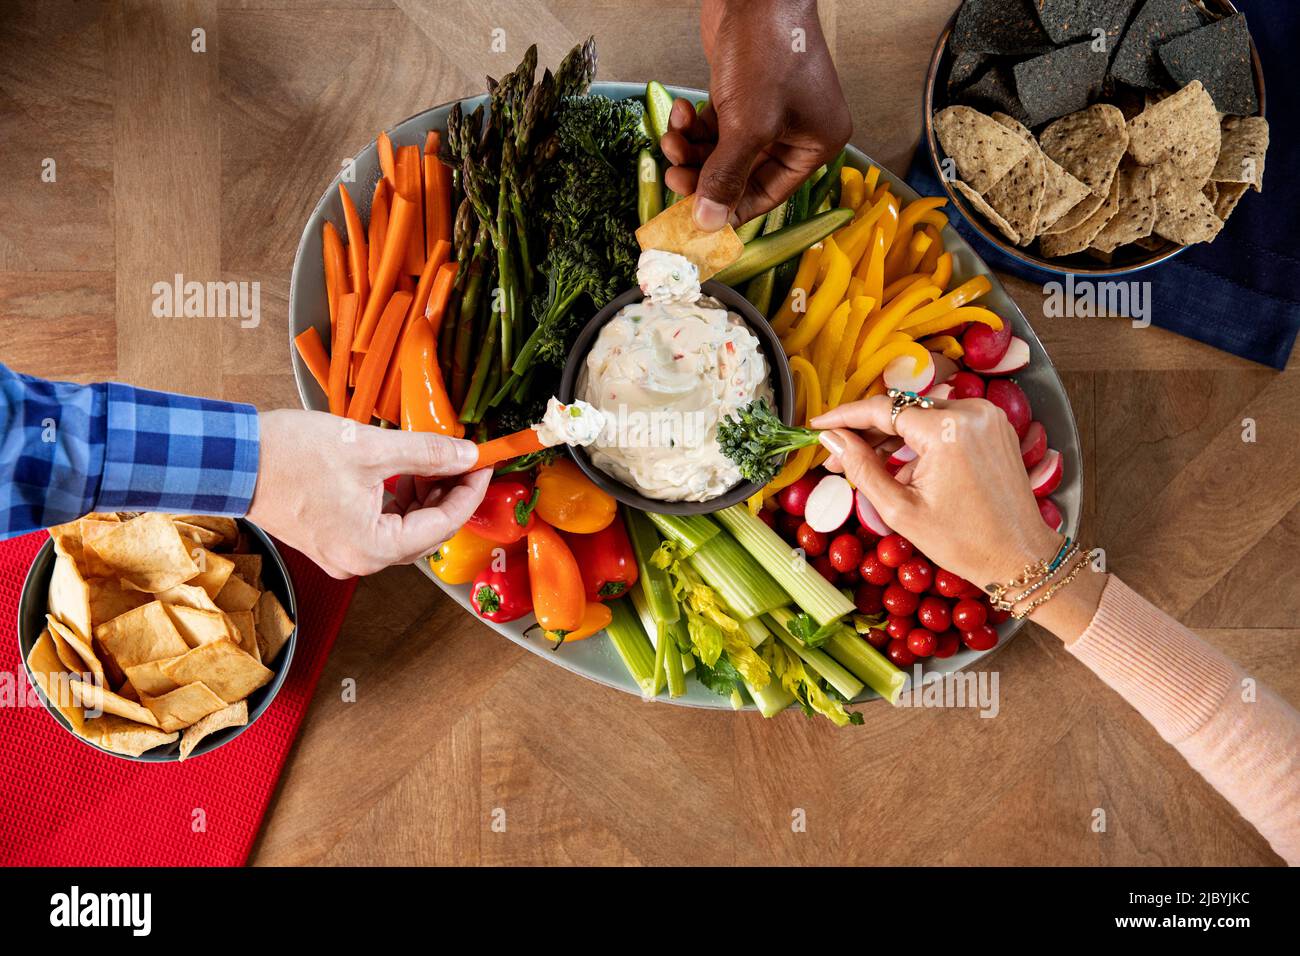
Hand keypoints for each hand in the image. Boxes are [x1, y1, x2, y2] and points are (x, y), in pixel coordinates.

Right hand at [246, 409, 489, 578]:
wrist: (233, 460)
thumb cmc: (289, 455)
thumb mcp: (372, 448)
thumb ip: (427, 453)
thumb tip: (465, 454)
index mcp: (371, 548)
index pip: (442, 524)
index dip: (469, 491)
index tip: (482, 464)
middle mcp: (359, 561)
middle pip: (425, 532)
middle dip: (448, 495)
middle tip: (463, 460)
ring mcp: (344, 554)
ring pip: (404, 530)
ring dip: (423, 497)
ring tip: (432, 461)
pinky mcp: (333, 540)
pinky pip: (380, 526)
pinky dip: (398, 502)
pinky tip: (405, 473)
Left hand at [661, 0, 850, 230]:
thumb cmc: (769, 51)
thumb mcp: (749, 125)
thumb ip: (727, 176)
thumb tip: (709, 222)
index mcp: (814, 144)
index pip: (767, 194)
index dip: (729, 208)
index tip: (694, 219)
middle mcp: (794, 132)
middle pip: (739, 175)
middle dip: (703, 175)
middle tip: (674, 176)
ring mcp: (767, 113)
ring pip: (721, 152)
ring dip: (691, 150)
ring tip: (671, 139)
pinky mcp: (742, 95)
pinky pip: (713, 127)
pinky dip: (693, 125)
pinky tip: (680, 111)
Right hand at [814, 395, 1107, 638]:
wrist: (1021, 555)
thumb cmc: (962, 541)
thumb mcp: (900, 510)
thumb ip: (861, 468)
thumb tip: (831, 439)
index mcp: (946, 430)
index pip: (881, 410)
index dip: (844, 416)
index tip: (818, 424)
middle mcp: (970, 411)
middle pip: (901, 409)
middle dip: (867, 431)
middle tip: (837, 456)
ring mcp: (986, 416)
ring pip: (922, 415)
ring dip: (893, 437)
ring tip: (868, 467)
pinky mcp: (994, 425)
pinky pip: (945, 422)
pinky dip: (921, 440)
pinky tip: (904, 468)